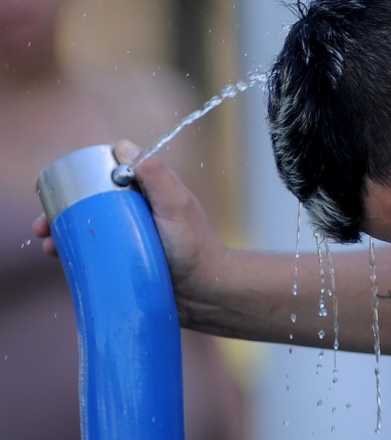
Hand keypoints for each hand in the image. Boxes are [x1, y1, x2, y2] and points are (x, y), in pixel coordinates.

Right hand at [32, 141, 226, 311]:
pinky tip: (58, 257)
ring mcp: (131, 236)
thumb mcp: (176, 206)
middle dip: (64, 208)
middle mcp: (138, 211)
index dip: (83, 175)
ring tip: (48, 243)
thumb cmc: (195, 248)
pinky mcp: (126, 259)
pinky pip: (94, 251)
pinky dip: (73, 251)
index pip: (111, 173)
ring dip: (62, 231)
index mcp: (150, 192)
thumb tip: (122, 148)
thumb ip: (157, 176)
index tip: (63, 186)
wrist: (206, 293)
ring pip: (89, 226)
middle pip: (93, 200)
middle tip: (44, 224)